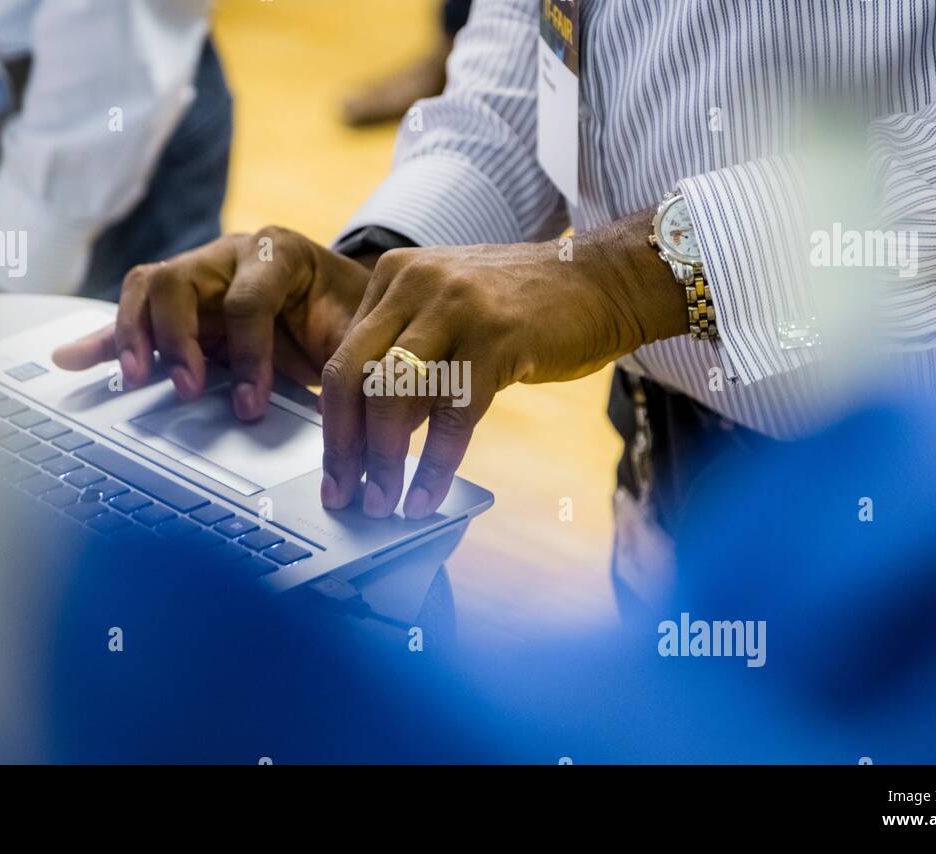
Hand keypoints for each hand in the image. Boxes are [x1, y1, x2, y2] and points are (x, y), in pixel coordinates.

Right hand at [52, 227, 369, 418]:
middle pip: (176, 282)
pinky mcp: (179, 309)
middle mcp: (230, 257)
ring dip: (132, 336)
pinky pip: (132, 316)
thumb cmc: (351, 318)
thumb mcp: (360, 336)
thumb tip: (348, 410)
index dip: (248, 354)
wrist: (345, 305)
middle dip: (175, 339)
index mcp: (279, 255)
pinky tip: (70, 359)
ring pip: (145, 290)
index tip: (251, 405)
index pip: (245, 299)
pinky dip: (102, 340)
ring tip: (134, 378)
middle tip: (185, 387)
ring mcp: (198, 279)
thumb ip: (349, 363)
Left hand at [320, 212, 687, 518]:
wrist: (603, 280)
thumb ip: (408, 354)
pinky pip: (452, 414)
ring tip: (386, 502)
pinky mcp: (497, 337)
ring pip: (392, 394)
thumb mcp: (450, 310)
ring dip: (383, 460)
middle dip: (343, 446)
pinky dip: (435, 464)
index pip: (341, 356)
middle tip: (344, 494)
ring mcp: (455, 307)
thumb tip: (371, 434)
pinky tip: (429, 493)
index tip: (335, 469)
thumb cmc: (528, 307)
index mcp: (394, 276)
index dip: (333, 422)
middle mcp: (414, 283)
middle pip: (352, 374)